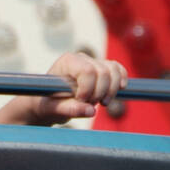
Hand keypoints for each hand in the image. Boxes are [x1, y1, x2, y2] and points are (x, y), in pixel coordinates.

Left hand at [1, 51, 127, 124]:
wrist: (51, 104)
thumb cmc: (48, 104)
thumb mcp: (53, 109)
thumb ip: (69, 109)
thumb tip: (90, 110)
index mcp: (66, 62)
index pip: (87, 70)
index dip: (88, 89)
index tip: (80, 101)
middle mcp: (81, 58)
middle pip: (103, 72)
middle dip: (99, 93)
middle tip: (88, 105)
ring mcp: (93, 62)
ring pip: (114, 70)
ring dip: (111, 90)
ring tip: (101, 103)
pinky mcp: (102, 69)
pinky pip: (119, 70)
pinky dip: (121, 81)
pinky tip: (119, 90)